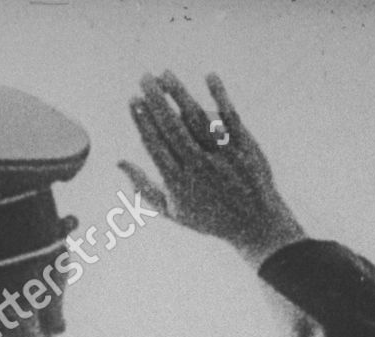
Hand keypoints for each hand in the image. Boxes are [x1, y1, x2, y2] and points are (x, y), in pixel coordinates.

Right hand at [120, 71, 305, 266]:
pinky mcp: (244, 148)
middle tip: (144, 78)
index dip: (142, 120)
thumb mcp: (173, 211)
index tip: (133, 99)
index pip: (155, 145)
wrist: (255, 225)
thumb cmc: (209, 218)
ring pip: (197, 119)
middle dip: (155, 101)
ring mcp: (222, 157)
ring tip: (165, 74)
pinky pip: (231, 118)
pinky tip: (209, 76)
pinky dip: (220, 96)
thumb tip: (119, 162)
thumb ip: (144, 188)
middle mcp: (199, 168)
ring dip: (180, 93)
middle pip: (172, 128)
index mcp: (178, 182)